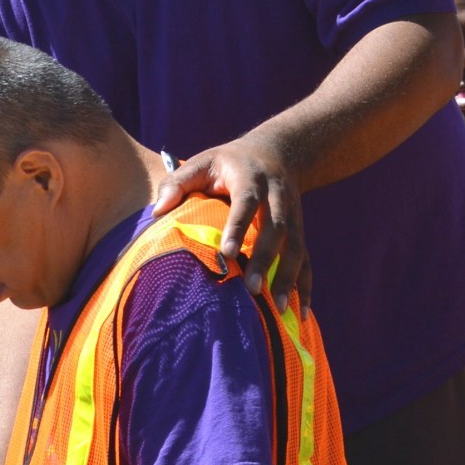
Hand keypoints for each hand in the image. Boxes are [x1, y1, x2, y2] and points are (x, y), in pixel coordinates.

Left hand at [154, 128, 312, 308]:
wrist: (277, 151)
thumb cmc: (229, 162)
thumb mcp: (202, 162)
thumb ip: (177, 182)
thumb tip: (157, 211)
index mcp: (251, 178)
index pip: (247, 201)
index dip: (239, 227)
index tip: (228, 253)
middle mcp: (278, 196)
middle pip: (277, 228)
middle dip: (267, 259)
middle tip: (252, 289)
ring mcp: (294, 216)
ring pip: (296, 247)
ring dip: (290, 278)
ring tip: (280, 308)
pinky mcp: (300, 232)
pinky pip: (306, 260)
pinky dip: (305, 286)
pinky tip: (302, 313)